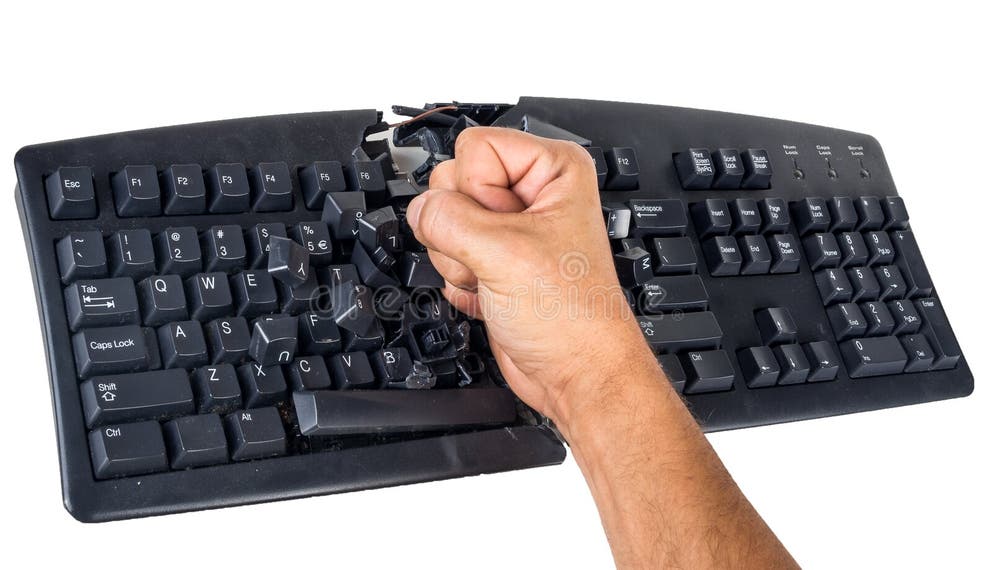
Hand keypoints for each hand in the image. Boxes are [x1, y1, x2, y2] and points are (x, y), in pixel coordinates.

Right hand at [406, 127, 660, 432]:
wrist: (574, 373)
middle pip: (451, 183)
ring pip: (442, 222)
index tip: (504, 227)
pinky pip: (445, 255)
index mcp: (551, 170)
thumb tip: (420, 209)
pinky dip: (462, 281)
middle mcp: (530, 194)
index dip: (476, 192)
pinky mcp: (490, 260)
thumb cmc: (572, 316)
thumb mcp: (503, 252)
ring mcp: (507, 229)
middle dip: (462, 229)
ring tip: (500, 279)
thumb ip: (447, 218)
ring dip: (460, 260)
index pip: (473, 148)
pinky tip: (495, 294)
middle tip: (499, 257)